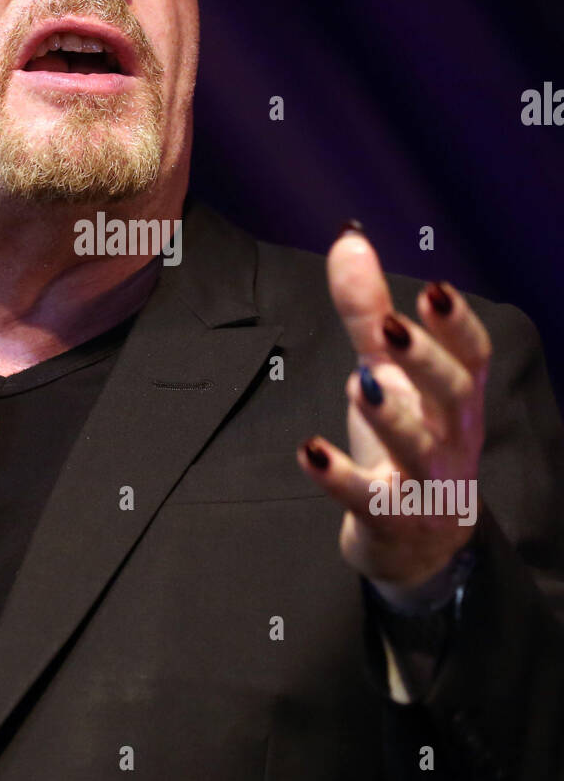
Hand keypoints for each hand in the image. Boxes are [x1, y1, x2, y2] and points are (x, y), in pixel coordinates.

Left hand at [296, 226, 490, 589]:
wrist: (414, 541)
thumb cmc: (405, 442)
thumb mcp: (387, 372)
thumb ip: (367, 309)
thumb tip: (348, 240)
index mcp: (455, 397)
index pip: (472, 357)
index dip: (458, 325)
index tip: (435, 290)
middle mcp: (450, 436)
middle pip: (453, 396)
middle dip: (428, 360)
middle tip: (394, 327)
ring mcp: (424, 482)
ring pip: (420, 450)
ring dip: (391, 417)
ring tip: (357, 384)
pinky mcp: (390, 517)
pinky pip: (368, 499)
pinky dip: (338, 477)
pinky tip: (309, 452)